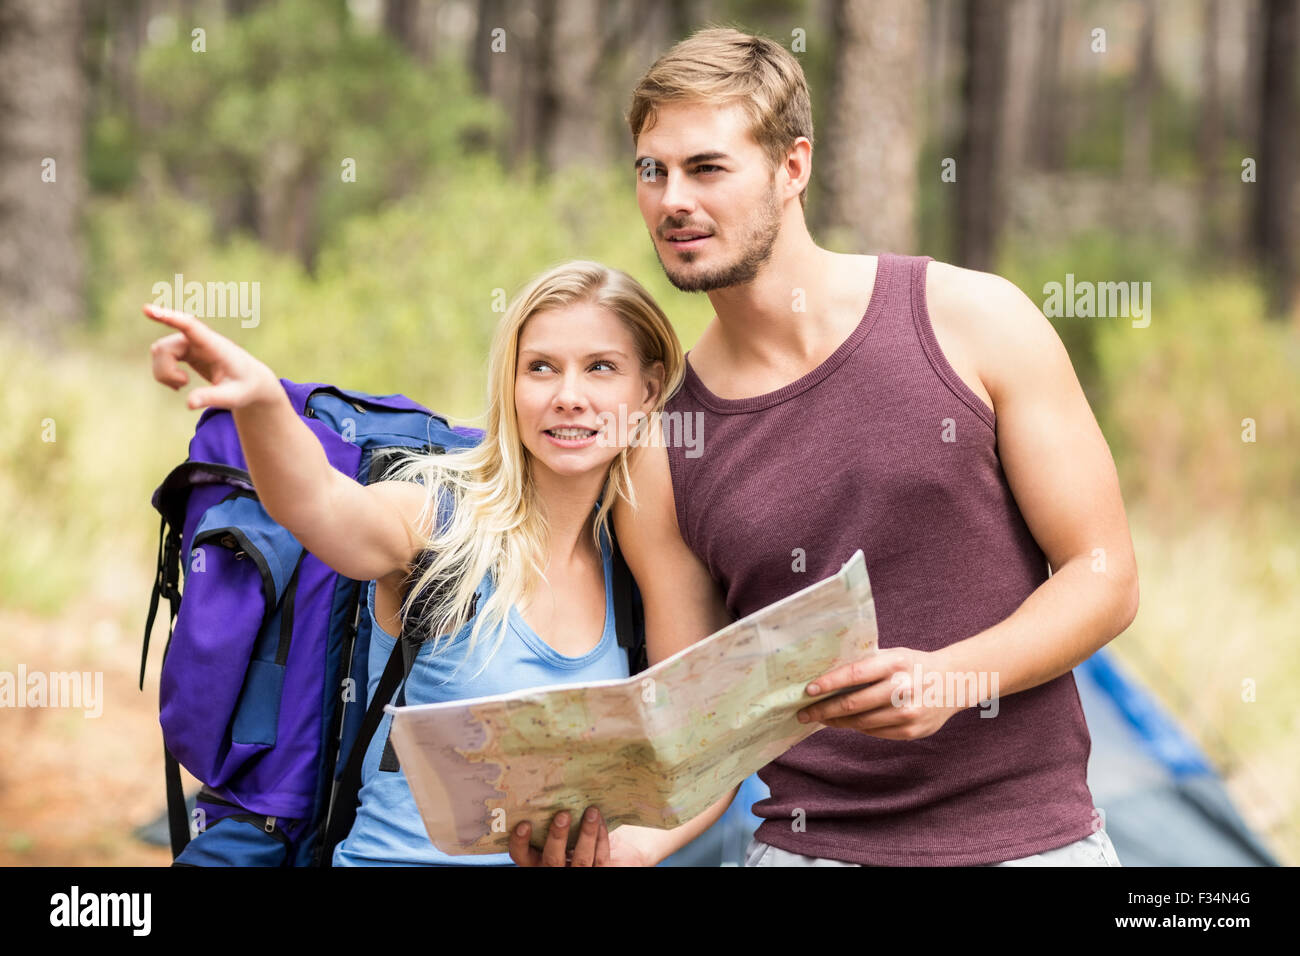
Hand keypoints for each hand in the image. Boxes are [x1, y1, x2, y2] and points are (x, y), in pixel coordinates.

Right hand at [144, 303, 279, 410]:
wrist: (251, 381)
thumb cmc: (245, 388)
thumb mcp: (233, 397)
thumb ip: (213, 398)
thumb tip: (189, 403)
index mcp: (214, 346)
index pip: (189, 326)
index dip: (168, 318)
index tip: (147, 310)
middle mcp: (200, 340)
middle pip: (165, 347)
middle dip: (165, 371)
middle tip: (182, 386)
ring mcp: (191, 343)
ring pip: (159, 350)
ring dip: (163, 372)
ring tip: (182, 386)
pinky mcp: (186, 349)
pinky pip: (161, 354)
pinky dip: (163, 371)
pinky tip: (180, 384)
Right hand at [508, 807, 654, 866]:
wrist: (582, 861)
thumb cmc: (561, 841)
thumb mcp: (547, 838)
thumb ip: (544, 822)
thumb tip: (549, 787)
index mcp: (535, 862)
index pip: (520, 855)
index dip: (520, 841)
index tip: (525, 823)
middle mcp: (551, 870)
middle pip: (552, 858)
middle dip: (558, 837)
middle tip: (563, 815)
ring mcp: (573, 873)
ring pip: (581, 859)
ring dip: (587, 834)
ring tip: (591, 812)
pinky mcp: (596, 873)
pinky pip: (600, 859)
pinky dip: (601, 839)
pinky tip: (600, 821)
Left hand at [796, 648, 964, 739]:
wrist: (955, 682)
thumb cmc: (914, 665)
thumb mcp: (894, 655)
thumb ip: (866, 663)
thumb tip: (826, 674)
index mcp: (896, 663)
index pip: (855, 674)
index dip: (829, 683)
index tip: (808, 689)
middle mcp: (903, 688)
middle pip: (854, 703)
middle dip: (823, 709)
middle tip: (804, 712)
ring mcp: (908, 713)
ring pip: (861, 722)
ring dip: (836, 721)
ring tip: (821, 718)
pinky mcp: (911, 731)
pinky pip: (875, 732)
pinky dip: (857, 727)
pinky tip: (846, 722)